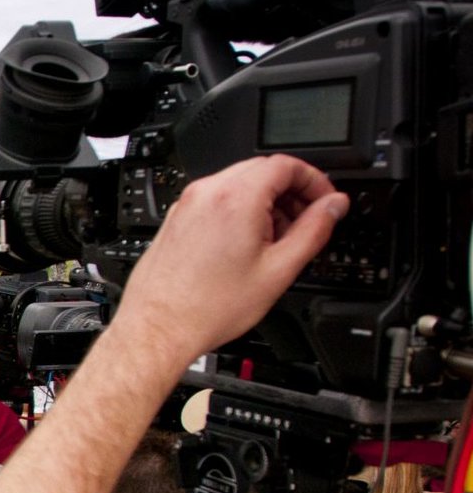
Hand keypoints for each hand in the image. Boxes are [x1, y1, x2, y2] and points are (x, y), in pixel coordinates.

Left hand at [114, 155, 346, 364]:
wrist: (158, 328)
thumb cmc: (208, 307)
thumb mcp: (278, 270)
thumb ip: (314, 231)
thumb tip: (333, 206)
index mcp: (235, 198)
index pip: (286, 164)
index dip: (314, 180)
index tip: (325, 200)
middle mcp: (206, 193)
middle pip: (262, 170)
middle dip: (291, 192)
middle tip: (307, 220)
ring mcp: (187, 205)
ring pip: (239, 184)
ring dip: (267, 202)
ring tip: (277, 240)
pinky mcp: (177, 219)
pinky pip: (216, 200)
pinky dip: (240, 211)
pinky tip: (248, 245)